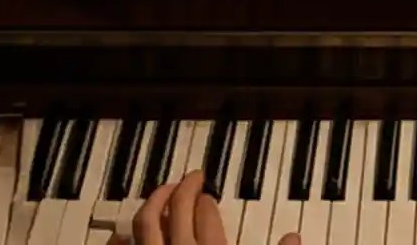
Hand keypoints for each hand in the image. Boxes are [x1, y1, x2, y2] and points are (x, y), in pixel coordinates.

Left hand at [107, 170, 300, 244]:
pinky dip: (122, 237)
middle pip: (174, 207)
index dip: (205, 199)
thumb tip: (294, 238)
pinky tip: (125, 233)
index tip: (207, 193)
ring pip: (144, 223)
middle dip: (182, 187)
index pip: (205, 212)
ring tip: (162, 194)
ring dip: (152, 202)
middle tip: (191, 178)